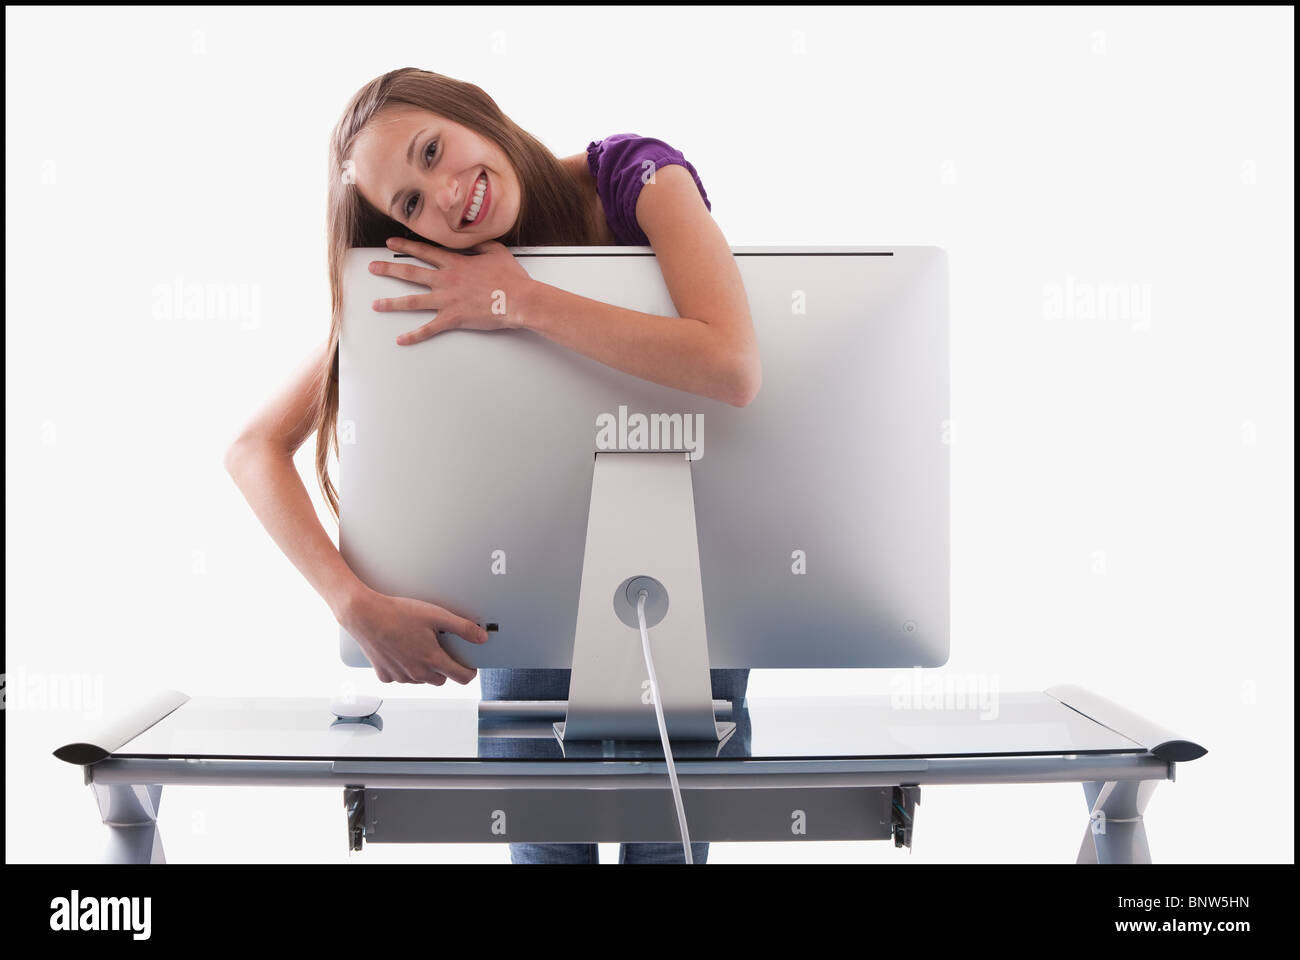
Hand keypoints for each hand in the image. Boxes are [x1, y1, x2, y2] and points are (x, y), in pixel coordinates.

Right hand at [339, 586, 488, 685]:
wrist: (364, 614)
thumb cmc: (398, 613)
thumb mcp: (436, 615)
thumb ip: (462, 628)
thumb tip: (482, 638)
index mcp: (432, 660)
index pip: (462, 677)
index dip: (470, 672)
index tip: (469, 665)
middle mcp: (416, 673)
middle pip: (441, 679)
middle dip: (445, 667)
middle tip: (440, 648)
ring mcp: (400, 676)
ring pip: (421, 679)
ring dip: (424, 668)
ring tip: (418, 645)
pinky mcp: (384, 675)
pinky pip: (401, 677)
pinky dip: (404, 668)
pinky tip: (400, 650)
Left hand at [370, 236, 534, 343]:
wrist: (518, 299)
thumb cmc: (511, 279)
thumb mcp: (497, 252)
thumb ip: (481, 245)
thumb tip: (473, 241)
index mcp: (456, 264)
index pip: (424, 252)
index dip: (406, 246)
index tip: (391, 243)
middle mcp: (446, 280)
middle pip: (410, 273)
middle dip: (388, 270)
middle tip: (373, 268)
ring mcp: (447, 300)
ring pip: (413, 301)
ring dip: (392, 303)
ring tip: (376, 304)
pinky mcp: (453, 318)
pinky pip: (429, 329)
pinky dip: (414, 335)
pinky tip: (402, 339)